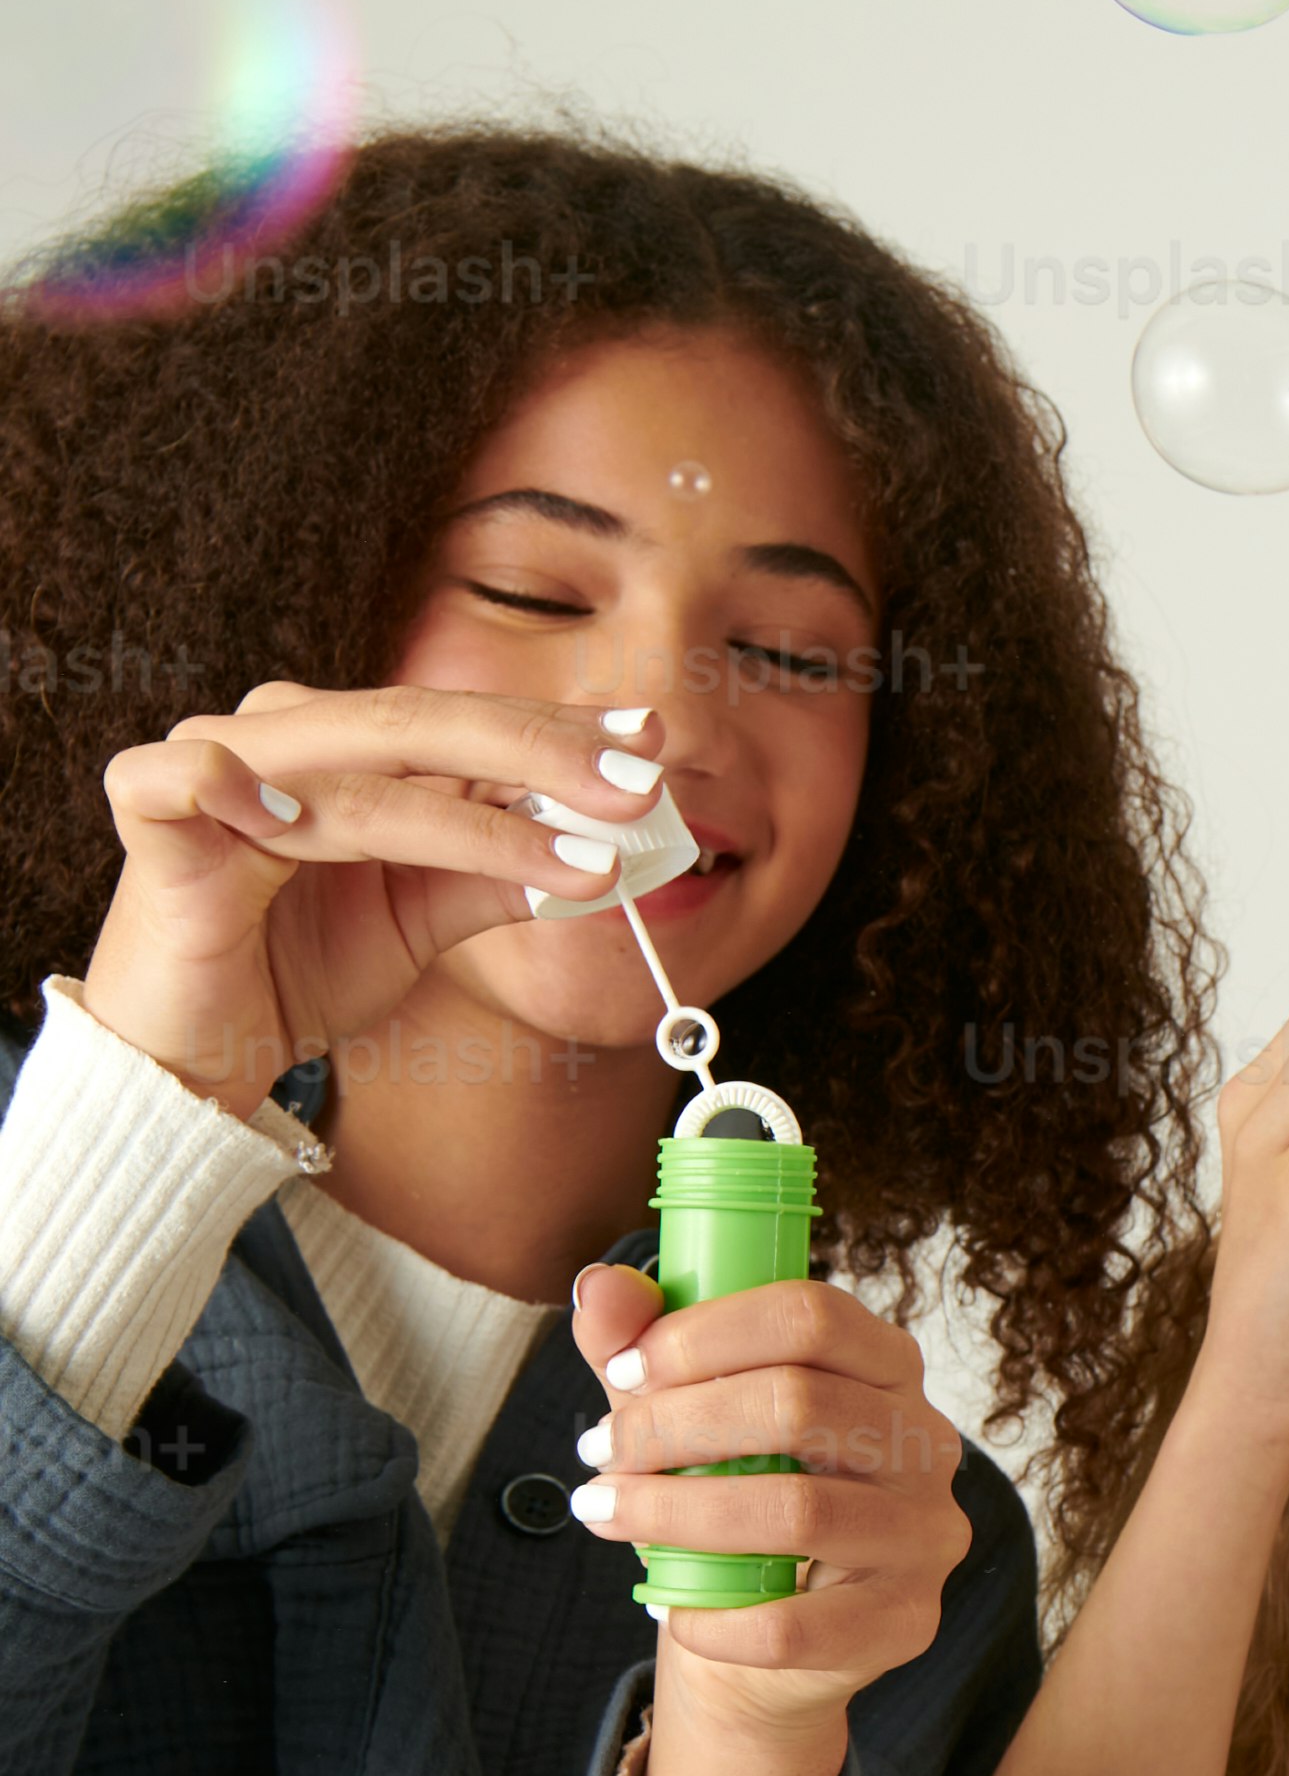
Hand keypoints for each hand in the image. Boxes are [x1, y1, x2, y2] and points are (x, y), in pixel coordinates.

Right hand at [83, 684, 673, 1105]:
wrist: (195, 1052)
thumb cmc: (296, 969)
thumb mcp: (418, 922)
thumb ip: (493, 878)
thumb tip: (597, 848)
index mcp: (344, 747)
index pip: (461, 723)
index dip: (554, 730)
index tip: (650, 741)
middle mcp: (282, 736)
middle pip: (418, 726)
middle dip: (538, 755)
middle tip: (636, 782)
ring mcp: (214, 764)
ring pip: (351, 777)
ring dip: (472, 819)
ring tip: (575, 856)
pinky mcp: (151, 813)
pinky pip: (188, 779)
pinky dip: (233, 784)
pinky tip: (289, 813)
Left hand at [568, 1264, 974, 1775]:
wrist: (773, 1650)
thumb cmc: (734, 1504)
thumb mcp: (683, 1417)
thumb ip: (641, 1350)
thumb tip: (601, 1289)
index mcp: (886, 1369)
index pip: (812, 1317)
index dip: (706, 1334)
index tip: (624, 1371)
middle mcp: (925, 1444)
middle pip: (801, 1405)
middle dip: (675, 1425)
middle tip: (599, 1451)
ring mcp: (926, 1536)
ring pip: (800, 1511)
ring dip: (676, 1511)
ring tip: (604, 1511)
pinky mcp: (907, 1621)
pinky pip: (797, 1626)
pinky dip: (716, 1620)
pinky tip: (672, 1611)